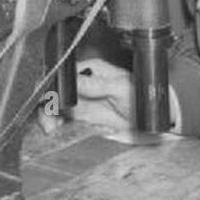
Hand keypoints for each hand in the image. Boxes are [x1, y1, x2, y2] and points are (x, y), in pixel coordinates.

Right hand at [35, 59, 181, 134]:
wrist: (152, 119)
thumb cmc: (142, 96)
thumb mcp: (121, 88)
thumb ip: (97, 85)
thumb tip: (75, 80)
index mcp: (92, 70)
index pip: (65, 73)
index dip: (52, 84)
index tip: (47, 97)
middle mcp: (83, 83)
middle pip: (56, 90)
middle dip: (47, 103)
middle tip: (48, 118)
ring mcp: (82, 101)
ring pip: (56, 106)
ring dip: (48, 116)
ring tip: (50, 127)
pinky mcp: (84, 117)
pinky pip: (64, 119)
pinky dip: (56, 124)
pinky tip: (55, 130)